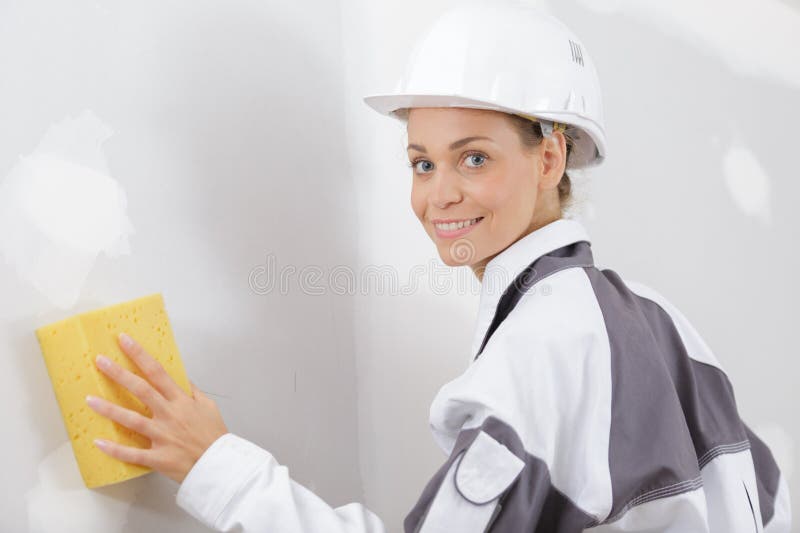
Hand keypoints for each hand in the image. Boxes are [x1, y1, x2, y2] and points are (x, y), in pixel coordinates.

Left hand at [86, 332, 228, 483]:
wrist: (219, 464)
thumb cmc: (214, 436)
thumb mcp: (208, 406)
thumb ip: (192, 391)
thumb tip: (181, 379)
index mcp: (181, 401)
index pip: (157, 372)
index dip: (140, 355)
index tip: (125, 341)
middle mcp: (169, 415)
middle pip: (141, 390)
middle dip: (119, 373)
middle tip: (100, 361)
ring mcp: (162, 436)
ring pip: (132, 420)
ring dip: (109, 409)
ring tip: (90, 399)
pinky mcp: (157, 457)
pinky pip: (132, 454)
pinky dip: (115, 449)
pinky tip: (99, 442)